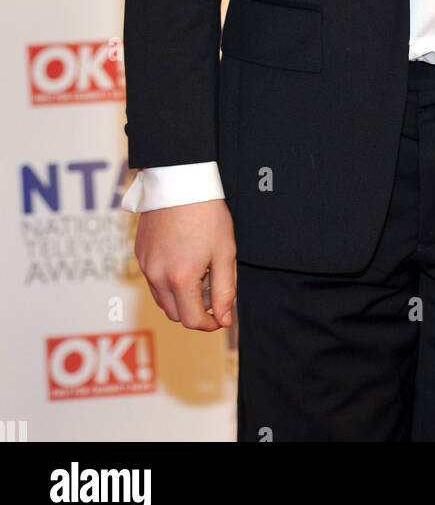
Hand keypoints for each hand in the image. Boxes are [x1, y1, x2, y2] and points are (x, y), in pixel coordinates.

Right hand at [134, 199, 236, 331]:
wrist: (181, 181)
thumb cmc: (207, 214)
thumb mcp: (224, 253)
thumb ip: (224, 291)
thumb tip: (223, 320)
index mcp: (180, 279)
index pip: (191, 320)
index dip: (208, 324)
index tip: (219, 316)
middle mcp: (157, 276)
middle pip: (174, 313)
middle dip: (194, 310)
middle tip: (212, 289)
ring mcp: (145, 265)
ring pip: (161, 298)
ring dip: (179, 297)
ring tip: (199, 272)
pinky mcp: (139, 253)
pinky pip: (152, 278)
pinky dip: (167, 281)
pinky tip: (183, 259)